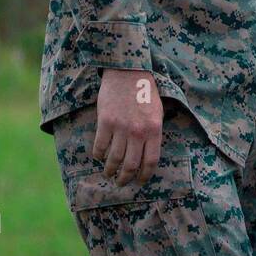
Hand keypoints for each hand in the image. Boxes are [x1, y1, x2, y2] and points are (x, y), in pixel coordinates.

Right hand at [93, 68, 162, 185]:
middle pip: (131, 165)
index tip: (140, 181)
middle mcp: (138, 132)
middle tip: (121, 183)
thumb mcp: (157, 113)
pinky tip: (99, 157)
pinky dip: (98, 155)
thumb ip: (154, 133)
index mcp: (154, 130)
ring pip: (114, 159)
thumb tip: (148, 155)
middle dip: (125, 178)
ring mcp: (121, 127)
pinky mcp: (105, 122)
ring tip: (108, 174)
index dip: (145, 175)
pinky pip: (100, 146)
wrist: (127, 72)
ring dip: (110, 170)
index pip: (151, 161)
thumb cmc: (145, 92)